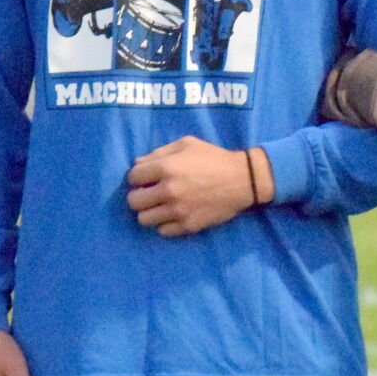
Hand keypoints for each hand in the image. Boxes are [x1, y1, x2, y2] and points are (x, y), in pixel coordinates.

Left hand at [126, 136, 269, 236]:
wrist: (243, 180)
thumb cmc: (214, 158)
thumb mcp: (187, 144)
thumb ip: (159, 152)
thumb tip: (138, 163)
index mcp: (166, 167)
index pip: (133, 177)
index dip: (137, 177)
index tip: (146, 178)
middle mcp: (169, 190)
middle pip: (133, 201)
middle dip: (139, 196)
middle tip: (150, 193)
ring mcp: (178, 211)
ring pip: (144, 219)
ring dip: (149, 212)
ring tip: (159, 206)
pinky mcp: (188, 226)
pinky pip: (162, 231)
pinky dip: (165, 224)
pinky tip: (173, 215)